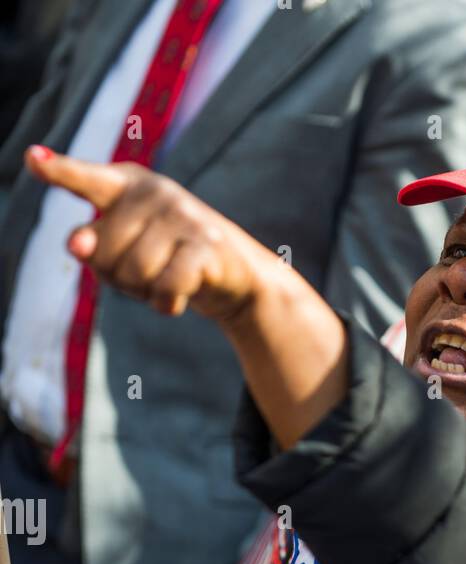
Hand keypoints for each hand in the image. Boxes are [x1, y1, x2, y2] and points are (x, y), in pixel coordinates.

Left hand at [24, 145, 348, 454]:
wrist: (235, 273)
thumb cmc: (166, 258)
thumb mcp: (124, 251)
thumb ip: (93, 246)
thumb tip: (76, 244)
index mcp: (125, 184)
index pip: (86, 179)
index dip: (59, 171)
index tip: (32, 159)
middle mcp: (153, 191)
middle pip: (103, 250)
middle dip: (117, 276)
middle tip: (145, 273)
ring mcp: (182, 214)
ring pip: (133, 272)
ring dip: (144, 292)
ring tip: (164, 280)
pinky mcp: (206, 245)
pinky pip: (166, 287)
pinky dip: (166, 303)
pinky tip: (176, 298)